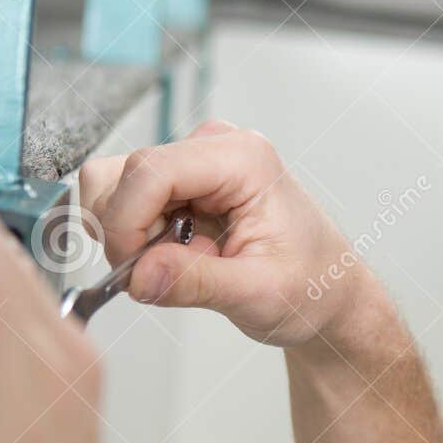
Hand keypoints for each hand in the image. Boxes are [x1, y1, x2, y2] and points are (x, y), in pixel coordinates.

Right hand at [78, 120, 360, 346]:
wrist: (327, 290)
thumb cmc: (310, 284)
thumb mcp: (260, 294)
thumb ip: (196, 283)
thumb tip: (140, 276)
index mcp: (244, 160)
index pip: (151, 171)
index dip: (127, 223)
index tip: (134, 270)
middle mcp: (216, 147)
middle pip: (124, 174)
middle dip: (126, 233)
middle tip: (162, 274)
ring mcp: (196, 161)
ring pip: (115, 184)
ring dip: (129, 234)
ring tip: (179, 264)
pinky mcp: (181, 180)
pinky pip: (125, 198)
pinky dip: (134, 234)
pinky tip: (175, 255)